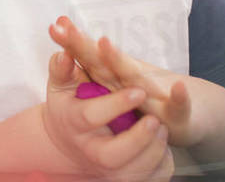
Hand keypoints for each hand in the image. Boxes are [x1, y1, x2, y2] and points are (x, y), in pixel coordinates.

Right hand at [41, 50, 173, 180]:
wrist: (67, 141)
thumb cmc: (69, 106)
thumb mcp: (61, 85)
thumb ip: (61, 68)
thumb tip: (64, 55)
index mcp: (74, 123)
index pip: (91, 116)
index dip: (115, 105)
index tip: (138, 91)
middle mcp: (89, 149)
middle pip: (111, 155)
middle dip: (137, 139)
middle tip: (155, 120)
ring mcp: (106, 170)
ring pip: (132, 172)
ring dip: (153, 152)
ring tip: (162, 129)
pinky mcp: (122, 180)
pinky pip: (146, 181)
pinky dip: (159, 167)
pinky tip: (163, 148)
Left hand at [50, 15, 206, 147]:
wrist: (184, 111)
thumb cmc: (138, 94)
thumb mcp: (107, 81)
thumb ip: (79, 58)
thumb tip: (58, 24)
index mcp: (112, 73)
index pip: (87, 55)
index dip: (71, 42)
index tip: (53, 27)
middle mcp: (130, 77)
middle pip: (105, 60)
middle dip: (86, 45)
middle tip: (68, 30)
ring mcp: (153, 92)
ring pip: (135, 77)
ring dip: (121, 61)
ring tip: (103, 44)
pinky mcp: (177, 113)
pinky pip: (179, 107)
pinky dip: (181, 98)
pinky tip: (180, 88)